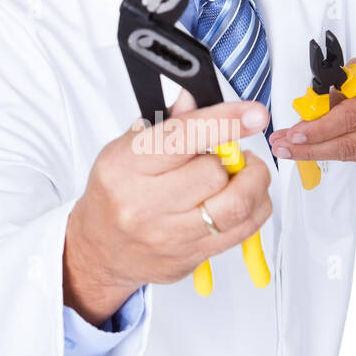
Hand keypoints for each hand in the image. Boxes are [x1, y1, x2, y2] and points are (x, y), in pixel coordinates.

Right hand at [63, 93, 271, 324]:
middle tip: (233, 153)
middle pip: (214, 174)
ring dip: (254, 184)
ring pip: (235, 207)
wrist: (99, 249)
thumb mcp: (126, 149)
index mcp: (127, 167)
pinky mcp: (190, 257)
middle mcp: (146, 204)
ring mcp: (169, 236)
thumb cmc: (115, 194)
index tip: (254, 114)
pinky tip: (247, 198)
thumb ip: (167, 124)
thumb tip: (194, 98)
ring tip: (247, 174)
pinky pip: (241, 232)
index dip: (225, 122)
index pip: (182, 138)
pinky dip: (255, 209)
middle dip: (233, 157)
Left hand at [269, 56, 355, 163]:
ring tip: (289, 149)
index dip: (320, 129)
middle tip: (281, 145)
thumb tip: (318, 100)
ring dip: (315, 153)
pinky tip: (313, 149)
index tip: (294, 132)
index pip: (351, 117)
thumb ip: (347, 81)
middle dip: (309, 148)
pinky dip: (333, 152)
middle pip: (347, 144)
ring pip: (350, 154)